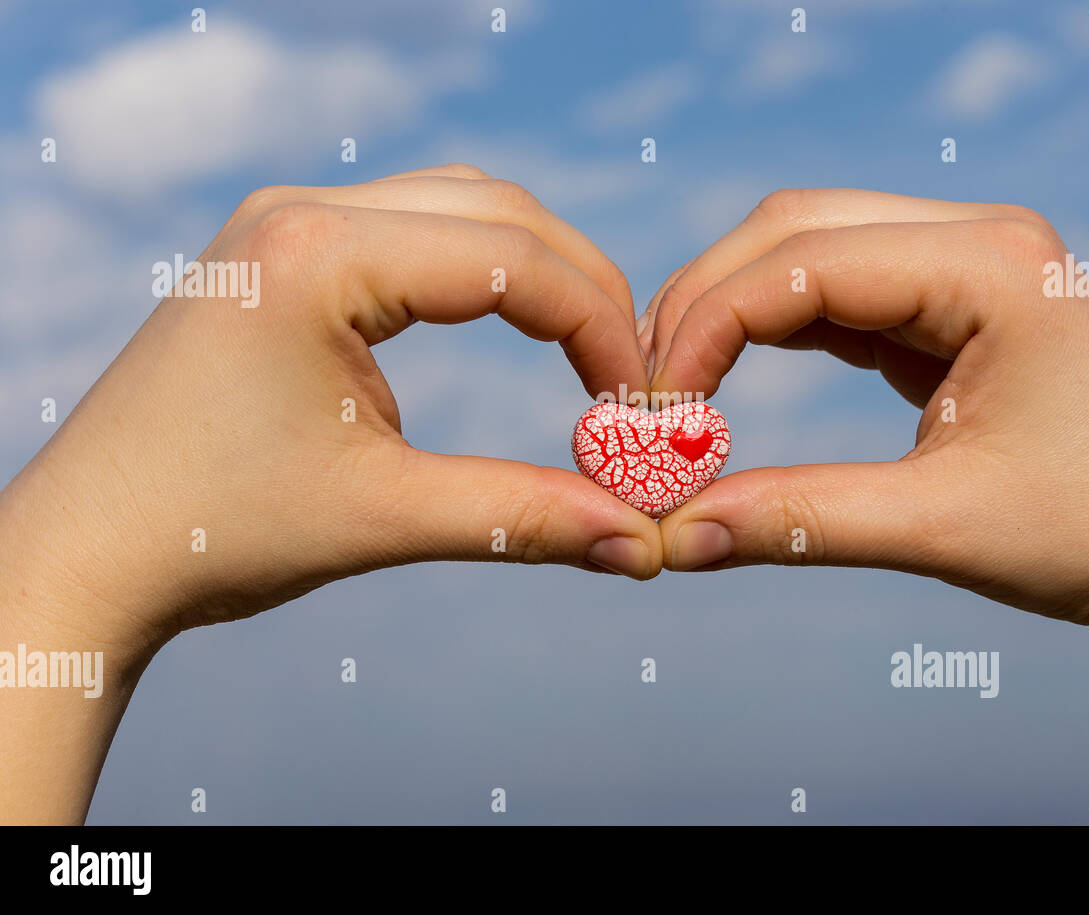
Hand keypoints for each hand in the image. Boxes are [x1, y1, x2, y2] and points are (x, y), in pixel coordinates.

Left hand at [0, 165, 659, 821]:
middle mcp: (301, 212)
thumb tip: (639, 541)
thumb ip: (525, 516)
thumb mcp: (383, 516)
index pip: (517, 258)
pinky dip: (485, 275)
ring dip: (540, 275)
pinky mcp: (285, 252)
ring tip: (586, 359)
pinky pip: (416, 232)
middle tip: (630, 385)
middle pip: (503, 212)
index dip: (603, 329)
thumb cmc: (215, 531)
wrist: (91, 549)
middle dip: (587, 293)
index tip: (642, 411)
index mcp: (319, 255)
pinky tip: (514, 330)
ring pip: (465, 209)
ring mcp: (286, 223)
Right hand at [645, 188, 1088, 823]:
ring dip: (733, 312)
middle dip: (705, 305)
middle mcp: (978, 240)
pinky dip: (776, 332)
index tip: (650, 411)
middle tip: (646, 396)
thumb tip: (670, 535)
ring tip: (678, 391)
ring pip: (808, 252)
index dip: (705, 326)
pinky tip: (731, 378)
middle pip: (793, 229)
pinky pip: (839, 295)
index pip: (803, 261)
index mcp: (991, 265)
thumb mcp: (939, 525)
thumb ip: (798, 520)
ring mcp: (967, 265)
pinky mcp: (952, 305)